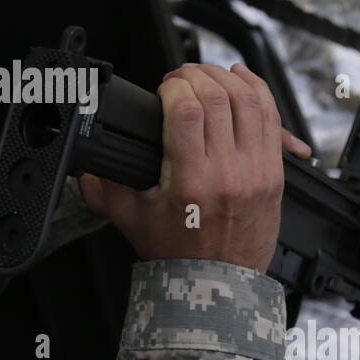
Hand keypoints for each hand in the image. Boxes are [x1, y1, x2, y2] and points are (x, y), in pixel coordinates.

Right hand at [79, 63, 308, 272]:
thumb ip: (103, 188)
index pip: (186, 110)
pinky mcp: (274, 173)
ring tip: (208, 74)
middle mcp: (228, 172)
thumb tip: (85, 165)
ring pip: (249, 101)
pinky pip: (272, 119)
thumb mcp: (131, 220)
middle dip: (195, 75)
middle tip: (181, 78)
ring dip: (226, 77)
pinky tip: (243, 79)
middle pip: (218, 97)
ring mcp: (256, 171)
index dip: (172, 87)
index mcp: (190, 181)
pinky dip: (258, 91)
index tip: (163, 89)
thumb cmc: (177, 254)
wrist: (218, 285)